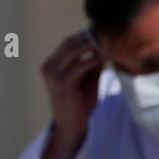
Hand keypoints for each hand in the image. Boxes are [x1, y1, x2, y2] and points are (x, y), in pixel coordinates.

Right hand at [40, 30, 103, 158]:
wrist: (71, 126)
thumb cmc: (79, 103)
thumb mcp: (85, 77)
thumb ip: (91, 60)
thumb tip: (106, 43)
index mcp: (50, 64)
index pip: (69, 42)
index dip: (86, 35)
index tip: (105, 31)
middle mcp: (48, 67)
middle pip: (71, 42)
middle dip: (91, 37)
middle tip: (110, 33)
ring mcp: (53, 75)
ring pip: (75, 50)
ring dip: (94, 45)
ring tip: (110, 42)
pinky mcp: (63, 83)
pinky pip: (81, 65)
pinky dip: (95, 59)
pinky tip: (107, 57)